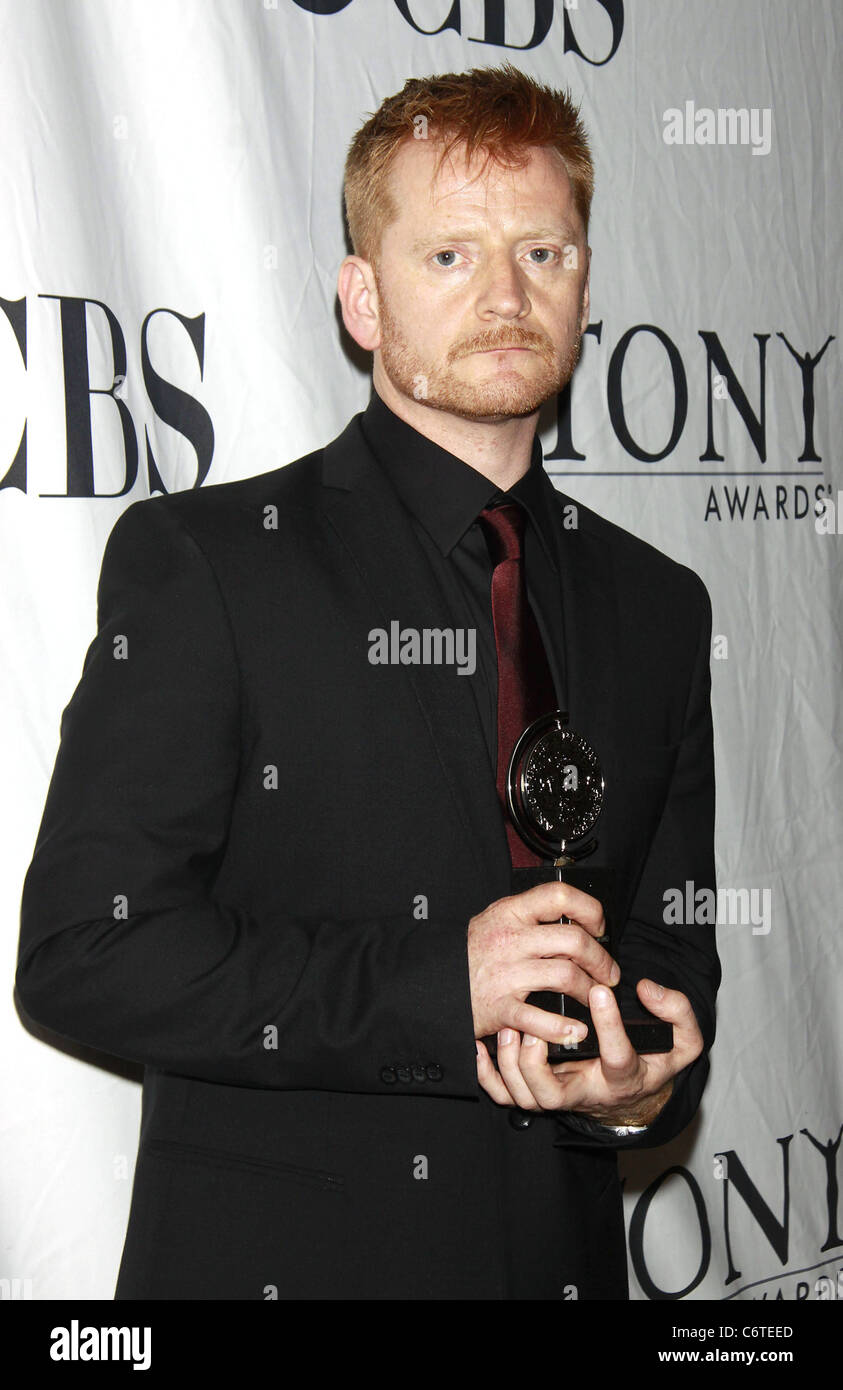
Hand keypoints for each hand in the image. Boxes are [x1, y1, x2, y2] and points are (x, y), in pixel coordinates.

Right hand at [467, 880, 618, 1049]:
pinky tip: (575, 1030)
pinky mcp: (501, 1007)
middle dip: (601, 959)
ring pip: (565, 976)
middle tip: (608, 973)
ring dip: (589, 989)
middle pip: (573, 940)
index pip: (559, 896)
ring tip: (593, 996)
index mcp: (510, 913)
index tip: (598, 926)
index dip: (588, 909)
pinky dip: (563, 1027)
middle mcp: (510, 940)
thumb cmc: (469, 953)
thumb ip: (528, 916)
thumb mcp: (494, 920)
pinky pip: (540, 1018)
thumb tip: (572, 917)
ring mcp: (506, 974)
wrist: (430, 983)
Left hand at [476, 977, 701, 1123]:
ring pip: (527, 1098)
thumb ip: (677, 1013)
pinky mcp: (541, 1092)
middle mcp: (588, 1091)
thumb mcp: (682, 1041)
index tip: (600, 991)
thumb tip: (648, 990)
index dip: (609, 1027)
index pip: (618, 1058)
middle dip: (536, 1063)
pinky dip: (490, 1078)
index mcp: (624, 1077)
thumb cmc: (654, 1060)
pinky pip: (508, 1097)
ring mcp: (562, 1094)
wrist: (637, 1090)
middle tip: (532, 1027)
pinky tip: (483, 1048)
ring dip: (511, 1066)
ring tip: (510, 1030)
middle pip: (555, 1095)